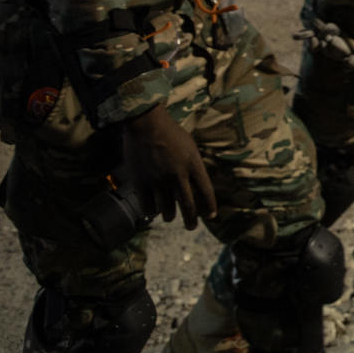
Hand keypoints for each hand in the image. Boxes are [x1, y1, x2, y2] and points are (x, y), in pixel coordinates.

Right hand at [123, 105, 215, 230]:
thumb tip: (195, 186)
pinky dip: (151, 211)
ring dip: (170, 216)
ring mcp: (159, 180)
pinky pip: (148, 206)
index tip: (211, 216)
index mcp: (193, 164)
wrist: (145, 124)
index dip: (210, 206)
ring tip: (170, 218)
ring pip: (167, 209)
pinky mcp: (142, 182)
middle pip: (188, 205)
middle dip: (192, 220)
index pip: (206, 191)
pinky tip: (153, 211)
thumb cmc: (171, 133)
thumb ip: (193, 166)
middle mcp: (178, 175)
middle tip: (192, 227)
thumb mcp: (190, 147)